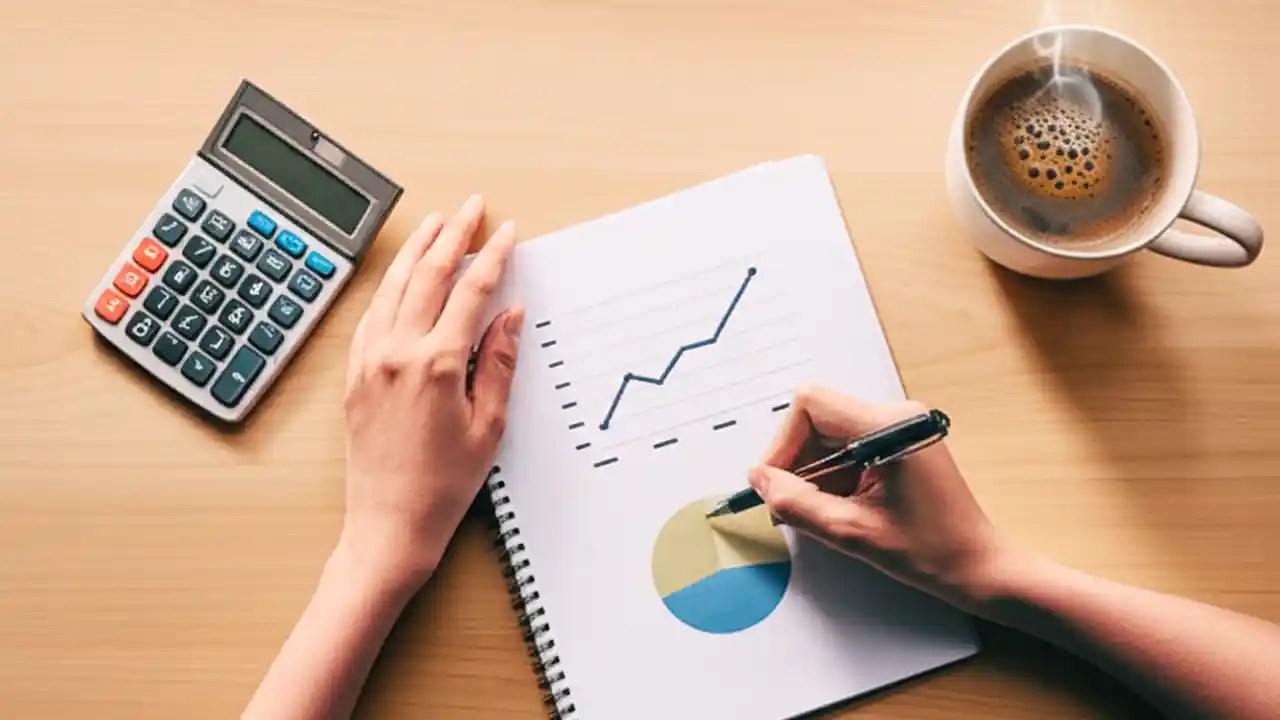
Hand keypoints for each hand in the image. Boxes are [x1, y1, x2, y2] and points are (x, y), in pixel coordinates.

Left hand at [339, 195, 521, 591]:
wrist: (389, 524)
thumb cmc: (442, 485)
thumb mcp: (488, 425)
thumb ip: (499, 362)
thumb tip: (510, 314)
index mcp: (437, 364)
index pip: (470, 291)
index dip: (492, 256)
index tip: (506, 233)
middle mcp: (397, 353)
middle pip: (428, 275)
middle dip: (453, 235)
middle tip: (471, 208)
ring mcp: (370, 361)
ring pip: (393, 287)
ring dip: (416, 250)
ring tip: (434, 224)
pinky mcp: (354, 375)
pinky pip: (371, 314)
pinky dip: (388, 286)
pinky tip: (399, 276)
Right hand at [748, 385, 1011, 608]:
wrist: (977, 566)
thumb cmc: (932, 551)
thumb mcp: (850, 532)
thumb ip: (796, 503)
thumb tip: (760, 480)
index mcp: (888, 426)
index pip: (810, 405)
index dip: (783, 442)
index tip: (774, 480)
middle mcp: (896, 416)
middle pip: (817, 418)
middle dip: (797, 461)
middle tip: (792, 503)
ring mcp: (899, 428)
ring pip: (828, 434)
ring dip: (815, 472)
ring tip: (826, 512)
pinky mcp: (898, 443)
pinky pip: (847, 446)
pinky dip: (833, 475)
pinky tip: (843, 507)